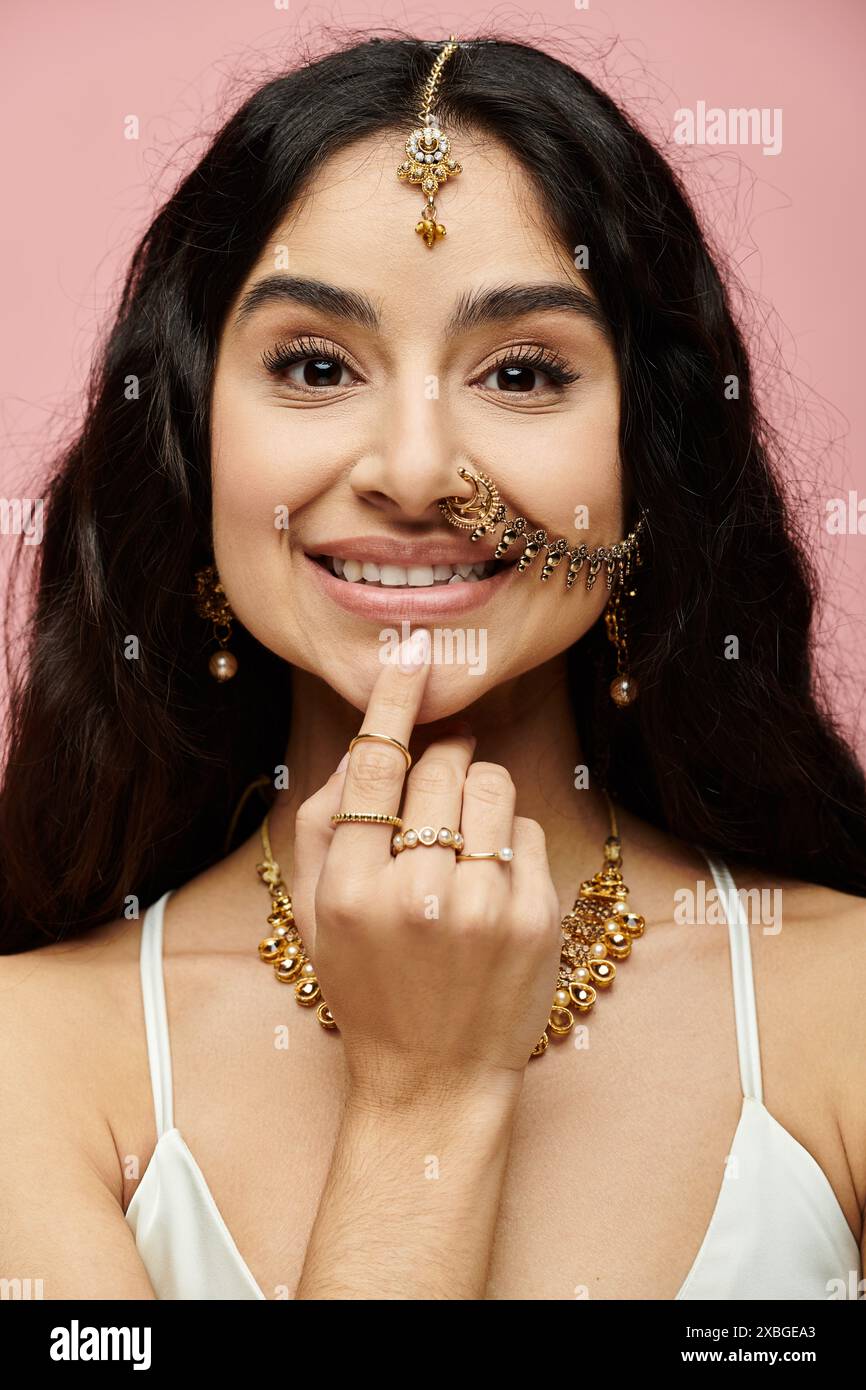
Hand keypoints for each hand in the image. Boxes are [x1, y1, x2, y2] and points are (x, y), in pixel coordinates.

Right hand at [290, 629, 562, 1105]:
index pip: (376, 765)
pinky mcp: (535, 919)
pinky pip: (529, 830)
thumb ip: (325, 823)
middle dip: (443, 763)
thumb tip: (370, 739)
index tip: (414, 652)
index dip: (395, 699)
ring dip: (480, 794)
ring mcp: (481, 908)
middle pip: (443, 765)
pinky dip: (511, 842)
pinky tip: (492, 883)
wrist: (432, 1078)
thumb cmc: (368, 987)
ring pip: (494, 785)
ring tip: (465, 839)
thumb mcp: (314, 914)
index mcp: (349, 889)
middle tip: (438, 794)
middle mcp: (414, 894)